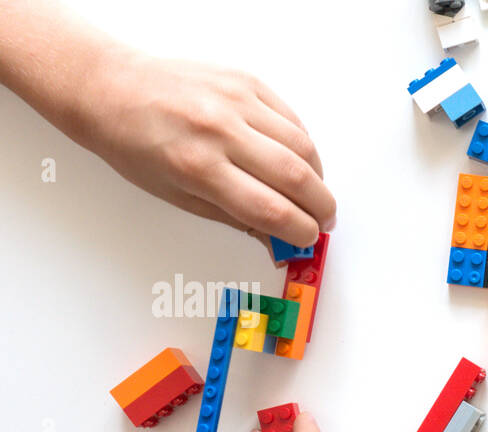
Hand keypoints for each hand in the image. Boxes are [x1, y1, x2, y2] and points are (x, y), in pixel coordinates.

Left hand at [78, 50, 334, 246]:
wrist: (112, 89)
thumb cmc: (136, 146)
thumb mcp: (181, 197)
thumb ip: (238, 219)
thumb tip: (279, 242)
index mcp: (198, 167)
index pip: (271, 210)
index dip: (300, 232)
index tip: (307, 239)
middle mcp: (219, 130)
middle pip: (296, 177)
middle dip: (321, 207)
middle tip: (323, 220)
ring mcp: (235, 100)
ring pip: (303, 146)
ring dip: (317, 177)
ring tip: (312, 192)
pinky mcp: (246, 81)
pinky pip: (291, 119)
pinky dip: (303, 146)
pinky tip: (298, 161)